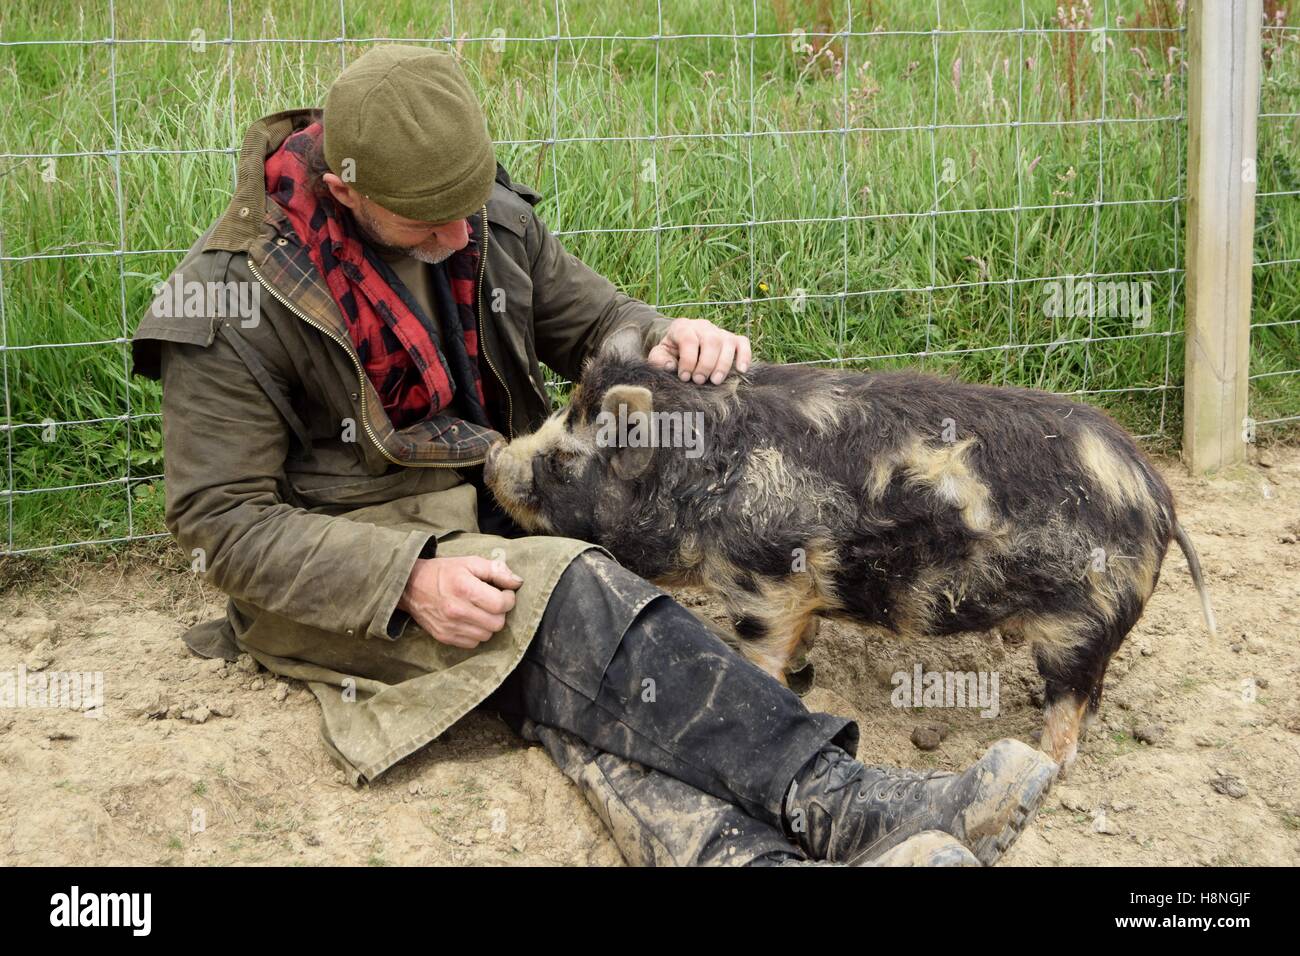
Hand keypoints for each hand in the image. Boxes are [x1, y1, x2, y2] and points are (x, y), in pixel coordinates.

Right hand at [398, 556, 521, 648]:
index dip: (509, 598)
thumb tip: (517, 582)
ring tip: (481, 611)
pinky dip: (476, 633)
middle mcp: (457, 610)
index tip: (504, 592)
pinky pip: (473, 643)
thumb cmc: (443, 572)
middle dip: (500, 612)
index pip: (501, 604)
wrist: (410, 586)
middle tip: (492, 602)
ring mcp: (450, 627)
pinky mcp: (445, 637)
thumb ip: (496, 570)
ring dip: (489, 624)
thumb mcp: (469, 562)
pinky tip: (470, 620)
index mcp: (464, 588)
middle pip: (497, 623)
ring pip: (487, 635)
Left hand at [647, 318, 751, 384]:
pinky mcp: (732, 339)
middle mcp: (703, 326)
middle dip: (706, 364)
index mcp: (683, 327)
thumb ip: (659, 360)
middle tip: (699, 381)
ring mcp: (719, 331)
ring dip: (723, 364)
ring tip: (715, 381)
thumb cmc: (671, 352)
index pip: (689, 339)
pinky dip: (745, 356)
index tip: (684, 377)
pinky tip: (741, 370)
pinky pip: (743, 343)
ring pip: (727, 342)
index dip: (688, 360)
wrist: (681, 344)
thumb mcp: (659, 354)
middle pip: (711, 341)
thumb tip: (670, 366)